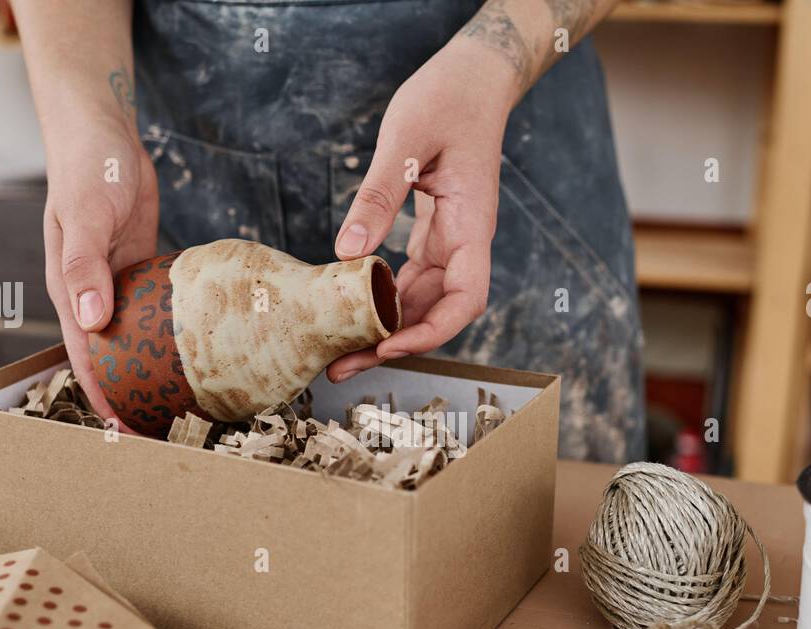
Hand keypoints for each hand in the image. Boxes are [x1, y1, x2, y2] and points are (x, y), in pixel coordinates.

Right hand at [42, 118, 158, 429]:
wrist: (103, 135)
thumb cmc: (87, 171)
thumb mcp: (84, 217)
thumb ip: (83, 268)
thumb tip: (89, 322)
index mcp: (69, 294)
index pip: (85, 360)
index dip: (103, 399)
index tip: (124, 432)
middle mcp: (92, 298)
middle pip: (112, 359)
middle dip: (131, 395)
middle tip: (166, 430)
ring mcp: (118, 286)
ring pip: (136, 341)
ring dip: (154, 371)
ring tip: (184, 404)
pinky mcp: (142, 272)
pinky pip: (156, 312)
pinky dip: (171, 335)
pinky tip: (199, 353)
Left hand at [327, 39, 513, 382]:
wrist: (474, 77)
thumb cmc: (448, 98)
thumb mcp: (406, 139)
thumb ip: (378, 195)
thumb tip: (348, 252)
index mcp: (473, 225)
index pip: (466, 300)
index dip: (429, 332)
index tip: (388, 345)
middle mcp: (466, 243)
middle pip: (437, 313)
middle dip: (391, 345)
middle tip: (340, 368)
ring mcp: (451, 241)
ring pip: (421, 301)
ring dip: (384, 328)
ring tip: (337, 351)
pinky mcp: (434, 234)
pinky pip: (411, 278)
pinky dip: (383, 297)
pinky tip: (350, 308)